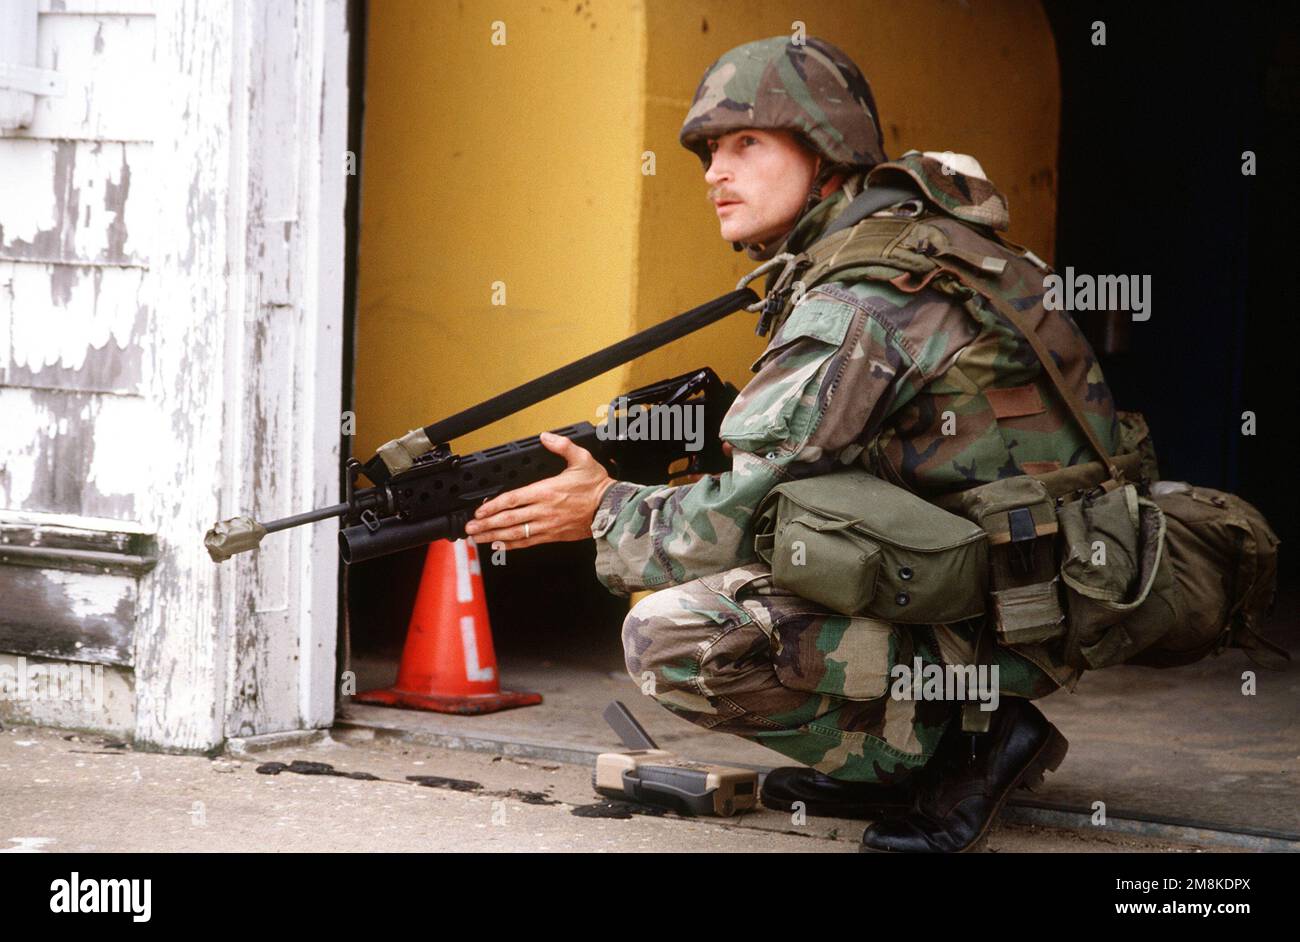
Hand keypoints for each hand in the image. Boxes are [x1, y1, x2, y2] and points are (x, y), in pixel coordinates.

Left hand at [462, 431, 614, 549]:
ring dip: (494, 536)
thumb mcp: (582, 459)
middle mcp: (543, 510)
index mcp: (546, 491)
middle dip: (486, 524)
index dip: (493, 506)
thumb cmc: (597, 487)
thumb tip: (546, 437)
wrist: (612, 509)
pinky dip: (512, 546)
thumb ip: (562, 446)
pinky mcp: (553, 536)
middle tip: (470, 527)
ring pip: (515, 533)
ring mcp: (547, 525)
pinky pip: (528, 542)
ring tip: (478, 538)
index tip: (480, 510)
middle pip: (508, 519)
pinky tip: (499, 546)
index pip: (512, 499)